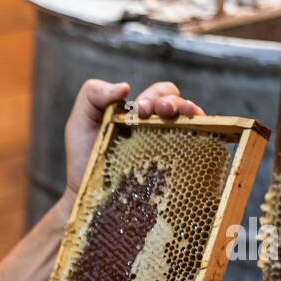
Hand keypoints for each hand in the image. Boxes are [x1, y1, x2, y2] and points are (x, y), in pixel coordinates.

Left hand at [63, 79, 204, 201]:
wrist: (85, 193)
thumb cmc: (83, 159)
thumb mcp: (80, 122)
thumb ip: (93, 96)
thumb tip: (126, 87)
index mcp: (138, 113)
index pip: (160, 94)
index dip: (156, 96)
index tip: (141, 109)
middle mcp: (156, 127)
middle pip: (178, 105)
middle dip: (174, 102)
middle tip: (163, 110)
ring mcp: (165, 146)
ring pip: (190, 122)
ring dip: (190, 114)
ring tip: (187, 115)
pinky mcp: (170, 168)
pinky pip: (194, 149)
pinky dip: (200, 137)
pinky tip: (198, 135)